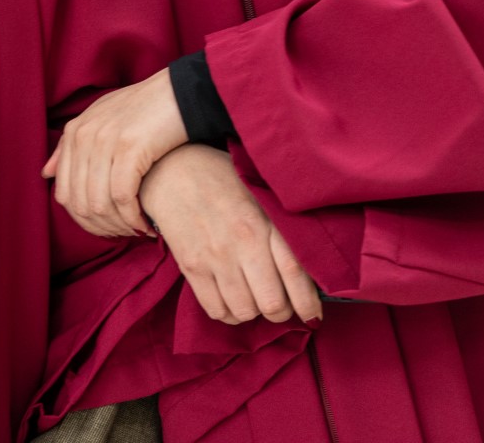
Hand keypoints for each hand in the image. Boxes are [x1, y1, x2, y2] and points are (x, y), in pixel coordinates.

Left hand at [43, 68, 186, 236]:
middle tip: (123, 234)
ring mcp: (105, 141)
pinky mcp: (129, 148)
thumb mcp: (102, 119)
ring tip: (135, 230)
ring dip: (119, 226)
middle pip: (80, 203)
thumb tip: (46, 173)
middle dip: (102, 228)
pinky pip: (122, 198)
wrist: (179, 92)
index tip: (106, 227)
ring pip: (100, 204)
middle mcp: (84, 136)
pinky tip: (146, 224)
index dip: (84, 220)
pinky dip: (133, 218)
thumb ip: (71, 146)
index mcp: (74, 131)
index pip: (64, 193)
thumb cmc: (143, 110)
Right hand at [139, 144, 321, 326]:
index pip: (294, 271)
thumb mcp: (257, 190)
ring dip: (254, 312)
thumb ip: (281, 222)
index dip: (308, 302)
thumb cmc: (221, 177)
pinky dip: (229, 313)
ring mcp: (214, 256)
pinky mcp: (191, 266)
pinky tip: (231, 299)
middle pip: (272, 302)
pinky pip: (216, 310)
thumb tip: (311, 260)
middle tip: (280, 306)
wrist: (170, 169)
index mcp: (263, 220)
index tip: (313, 314)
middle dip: (281, 313)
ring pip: (245, 311)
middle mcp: (241, 242)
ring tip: (253, 298)